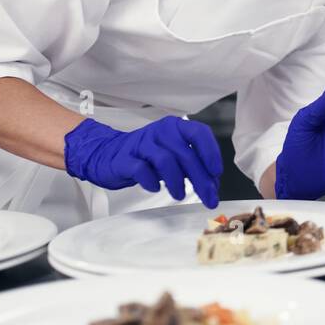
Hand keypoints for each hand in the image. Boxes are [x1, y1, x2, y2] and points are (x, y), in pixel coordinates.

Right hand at [64, 116, 221, 207]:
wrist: (108, 154)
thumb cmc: (147, 156)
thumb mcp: (174, 156)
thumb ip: (193, 166)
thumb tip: (212, 185)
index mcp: (176, 127)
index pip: (199, 133)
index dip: (211, 153)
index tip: (216, 173)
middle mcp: (161, 132)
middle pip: (186, 154)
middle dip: (200, 179)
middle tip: (208, 197)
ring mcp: (142, 144)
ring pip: (166, 161)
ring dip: (177, 181)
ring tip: (181, 195)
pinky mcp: (125, 159)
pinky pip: (141, 170)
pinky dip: (151, 181)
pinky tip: (156, 189)